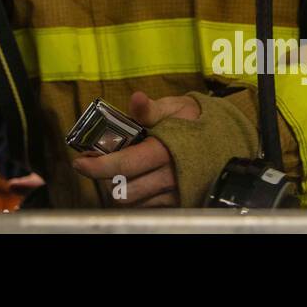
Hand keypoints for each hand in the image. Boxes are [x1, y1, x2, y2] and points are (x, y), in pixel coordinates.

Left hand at [72, 91, 199, 206]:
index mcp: (165, 150)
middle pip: (124, 190)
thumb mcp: (175, 107)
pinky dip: (135, 197)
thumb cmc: (194, 121)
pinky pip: (147, 207)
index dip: (97, 166)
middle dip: (104, 178)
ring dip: (118, 188)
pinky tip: (133, 180)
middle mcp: (169, 177)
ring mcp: (174, 193)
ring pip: (134, 202)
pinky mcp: (178, 203)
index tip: (79, 162)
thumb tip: (136, 98)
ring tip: (115, 171)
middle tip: (95, 164)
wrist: (227, 141)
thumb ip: (151, 109)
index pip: (124, 165)